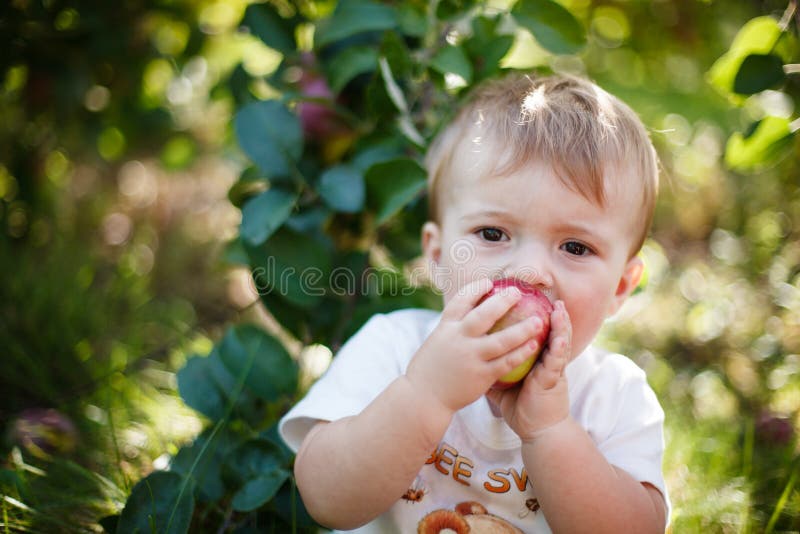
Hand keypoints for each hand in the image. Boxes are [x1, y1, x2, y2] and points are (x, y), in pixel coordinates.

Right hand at [405, 277, 545, 413]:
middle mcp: (458, 339)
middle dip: (502, 301)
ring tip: (538, 321)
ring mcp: (470, 357)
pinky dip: (521, 353)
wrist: (423, 397)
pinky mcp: (481, 375)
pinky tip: (534, 345)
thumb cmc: (431, 369)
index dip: (475, 289)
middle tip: (517, 292)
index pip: (460, 301)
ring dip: (522, 330)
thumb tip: (466, 313)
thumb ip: (452, 329)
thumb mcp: (437, 341)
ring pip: (501, 340)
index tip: (488, 282)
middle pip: (483, 315)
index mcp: (445, 328)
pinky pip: (505, 363)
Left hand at [486, 300, 572, 440]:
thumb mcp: (502, 387)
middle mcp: (544, 361)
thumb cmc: (521, 410)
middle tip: (547, 296)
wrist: (538, 432)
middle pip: (548, 333)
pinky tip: (561, 338)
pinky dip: (560, 348)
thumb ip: (492, 370)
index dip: (534, 318)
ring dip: (560, 325)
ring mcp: (551, 370)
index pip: (534, 334)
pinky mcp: (553, 381)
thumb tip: (472, 359)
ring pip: (557, 342)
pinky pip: (557, 361)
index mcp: (533, 360)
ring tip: (559, 309)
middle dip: (549, 314)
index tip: (528, 300)